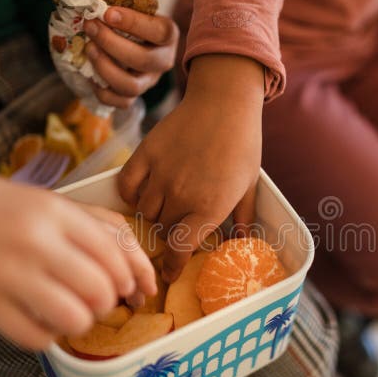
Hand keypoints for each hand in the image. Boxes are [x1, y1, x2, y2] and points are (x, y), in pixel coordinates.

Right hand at [0, 161, 156, 350]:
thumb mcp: (42, 199)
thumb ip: (89, 224)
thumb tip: (133, 262)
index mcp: (55, 210)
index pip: (117, 254)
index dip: (135, 279)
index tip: (137, 290)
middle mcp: (36, 240)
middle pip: (102, 291)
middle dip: (109, 303)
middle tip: (98, 301)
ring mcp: (7, 273)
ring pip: (75, 319)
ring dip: (79, 323)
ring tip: (68, 312)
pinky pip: (35, 338)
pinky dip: (45, 336)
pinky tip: (37, 320)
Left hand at [84, 7, 178, 107]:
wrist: (132, 40)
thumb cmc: (129, 20)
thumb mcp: (133, 8)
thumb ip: (121, 4)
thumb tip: (91, 0)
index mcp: (168, 36)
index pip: (158, 32)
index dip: (133, 23)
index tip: (107, 12)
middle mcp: (163, 61)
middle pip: (143, 60)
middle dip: (111, 44)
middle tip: (90, 26)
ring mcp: (149, 82)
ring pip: (132, 86)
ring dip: (105, 68)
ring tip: (89, 49)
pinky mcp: (135, 97)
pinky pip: (120, 103)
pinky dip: (102, 91)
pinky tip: (90, 74)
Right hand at [117, 54, 263, 282]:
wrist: (224, 102)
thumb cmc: (242, 144)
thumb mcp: (249, 185)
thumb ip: (242, 217)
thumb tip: (241, 242)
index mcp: (209, 208)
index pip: (180, 250)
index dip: (172, 266)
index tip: (169, 274)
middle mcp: (181, 196)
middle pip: (163, 230)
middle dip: (170, 233)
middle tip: (179, 224)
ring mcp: (161, 176)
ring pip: (145, 212)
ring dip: (154, 214)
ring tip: (166, 205)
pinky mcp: (145, 155)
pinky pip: (128, 187)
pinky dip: (132, 195)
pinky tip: (143, 193)